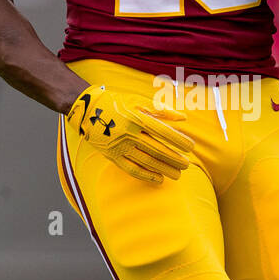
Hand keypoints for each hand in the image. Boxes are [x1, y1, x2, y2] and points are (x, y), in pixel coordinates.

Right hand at [67, 83, 192, 184]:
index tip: (190, 147)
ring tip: (178, 174)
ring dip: (164, 169)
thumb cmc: (118, 103)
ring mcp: (120, 146)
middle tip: (187, 165)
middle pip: (156, 149)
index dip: (178, 140)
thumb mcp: (138, 101)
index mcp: (137, 117)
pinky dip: (146, 175)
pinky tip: (159, 179)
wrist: (88, 110)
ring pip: (146, 161)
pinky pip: (131, 169)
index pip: (163, 131)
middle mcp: (129, 133)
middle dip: (174, 158)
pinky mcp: (113, 156)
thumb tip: (183, 118)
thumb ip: (161, 109)